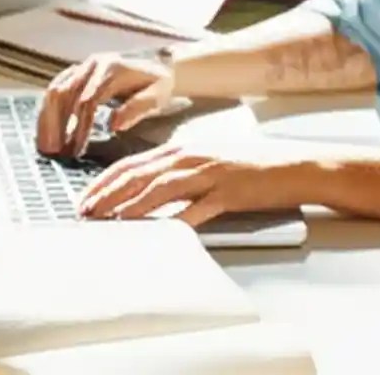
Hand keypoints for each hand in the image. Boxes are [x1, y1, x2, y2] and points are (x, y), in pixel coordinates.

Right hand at [37, 53, 174, 157]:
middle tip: (53, 152)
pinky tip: (47, 132)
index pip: (87, 100)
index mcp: (110, 68)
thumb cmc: (158, 85)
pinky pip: (54, 91)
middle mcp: (91, 64)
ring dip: (47, 120)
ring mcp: (81, 67)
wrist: (157, 67)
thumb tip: (113, 125)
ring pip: (54, 91)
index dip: (80, 127)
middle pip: (63, 93)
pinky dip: (48, 113)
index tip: (76, 150)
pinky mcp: (75, 74)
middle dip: (55, 125)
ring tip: (45, 146)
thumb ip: (137, 109)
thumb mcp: (156, 96)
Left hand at [78, 143, 310, 226]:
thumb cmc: (249, 165)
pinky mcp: (229, 194)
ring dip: (131, 205)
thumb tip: (143, 188)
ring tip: (110, 220)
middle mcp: (189, 158)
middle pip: (138, 174)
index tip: (85, 197)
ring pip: (160, 188)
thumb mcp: (204, 160)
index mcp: (180, 149)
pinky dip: (174, 219)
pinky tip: (158, 230)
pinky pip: (197, 209)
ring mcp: (209, 174)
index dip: (104, 181)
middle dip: (107, 194)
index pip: (131, 163)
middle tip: (86, 212)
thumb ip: (174, 171)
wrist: (294, 166)